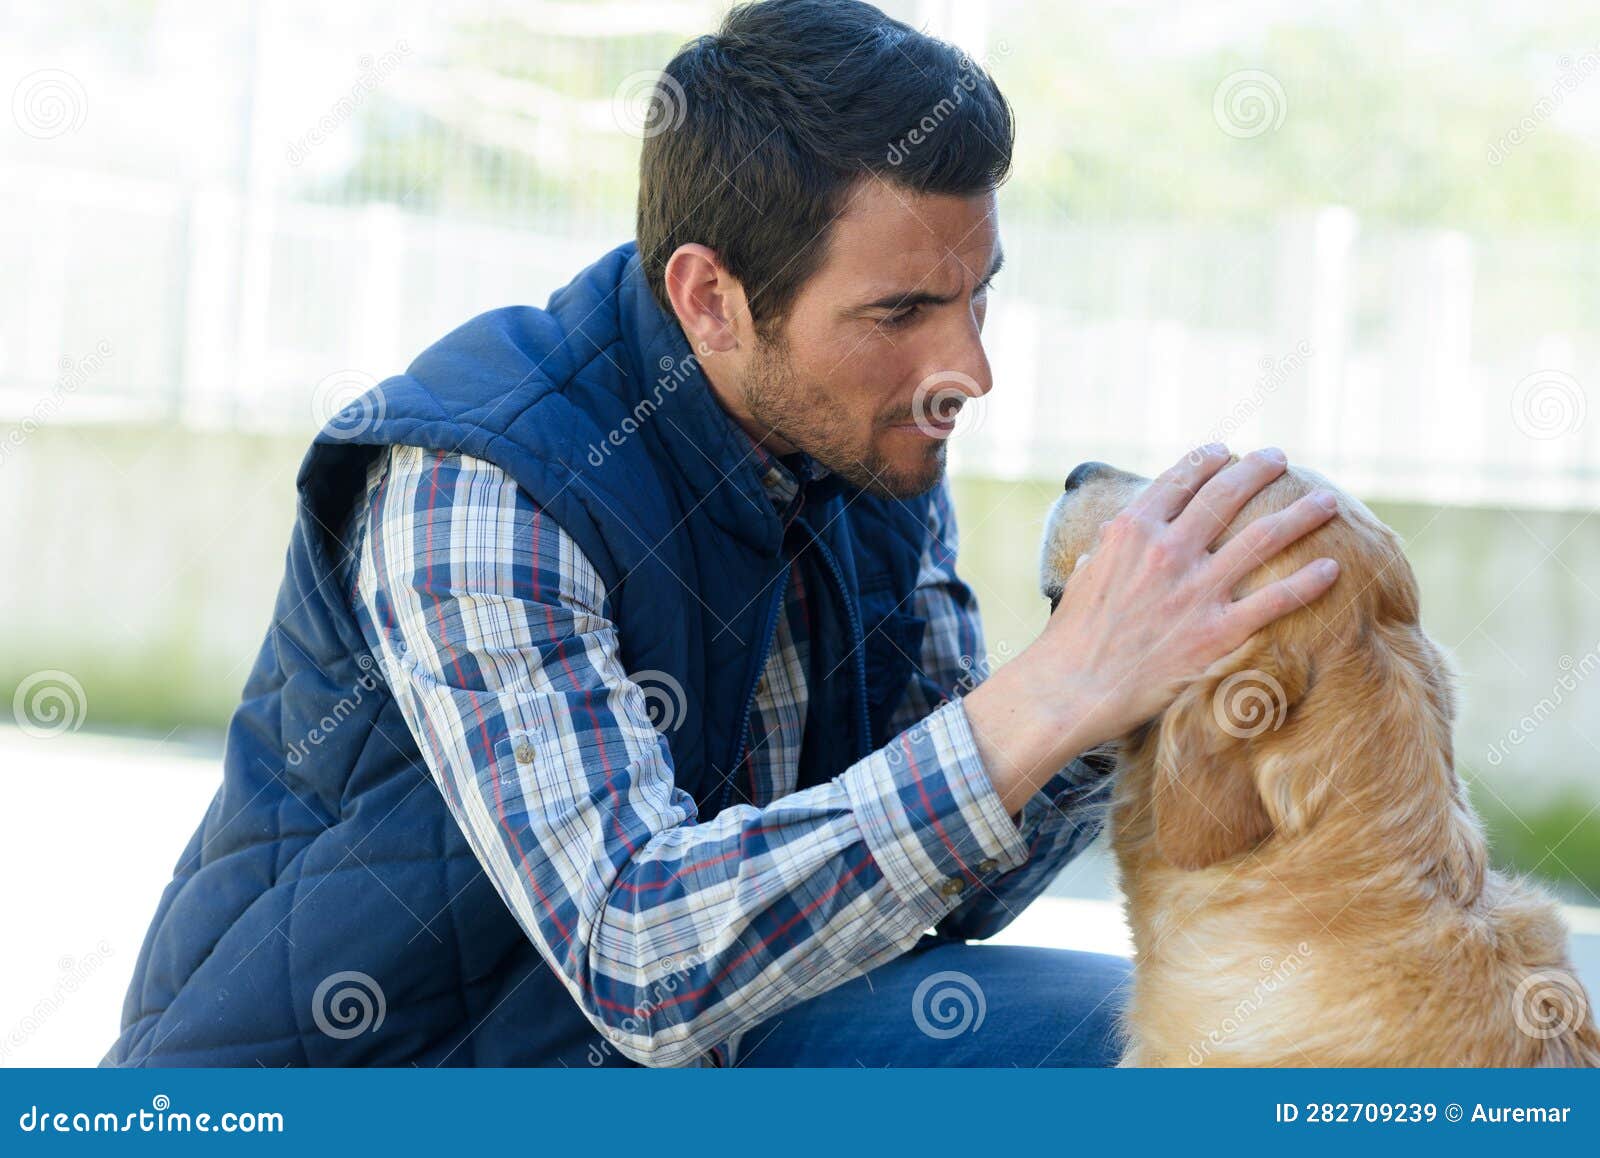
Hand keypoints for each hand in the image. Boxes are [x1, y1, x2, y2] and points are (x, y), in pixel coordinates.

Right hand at [964, 445, 1339, 813]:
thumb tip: (1115, 536)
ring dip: (1300, 514)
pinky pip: (1274, 601)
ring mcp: (1195, 590)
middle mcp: (1167, 550)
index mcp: (1131, 530)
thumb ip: (1107, 549)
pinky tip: (1332, 568)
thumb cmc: (1070, 637)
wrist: (1071, 688)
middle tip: (1280, 458)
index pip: (1180, 479)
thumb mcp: (1083, 574)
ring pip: (1263, 538)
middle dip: (1259, 470)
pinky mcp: (1215, 632)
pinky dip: (1308, 582)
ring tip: (1326, 502)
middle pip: (1226, 496)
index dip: (1208, 460)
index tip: (1226, 451)